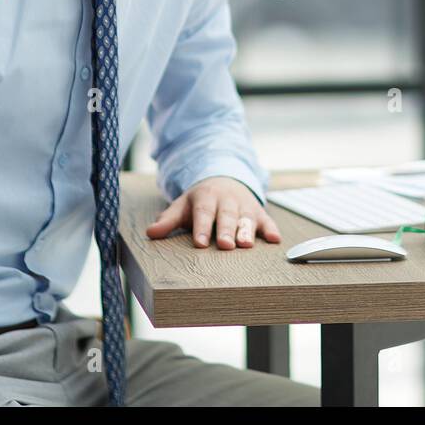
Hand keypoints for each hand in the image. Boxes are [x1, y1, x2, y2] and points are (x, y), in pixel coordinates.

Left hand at [146, 176, 281, 249]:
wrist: (224, 179)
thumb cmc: (201, 200)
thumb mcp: (183, 206)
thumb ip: (168, 221)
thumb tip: (150, 234)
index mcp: (206, 197)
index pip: (203, 213)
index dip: (201, 228)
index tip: (199, 242)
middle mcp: (227, 200)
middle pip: (227, 216)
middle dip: (226, 230)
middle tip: (226, 245)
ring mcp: (244, 206)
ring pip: (246, 218)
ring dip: (247, 230)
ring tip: (247, 244)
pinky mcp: (259, 212)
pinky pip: (267, 220)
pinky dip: (271, 229)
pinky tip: (274, 239)